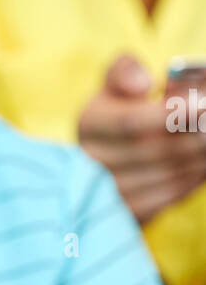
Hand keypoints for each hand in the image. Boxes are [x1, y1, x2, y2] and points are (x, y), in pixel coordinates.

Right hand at [78, 53, 205, 223]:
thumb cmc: (118, 110)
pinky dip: (196, 176)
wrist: (105, 160)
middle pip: (155, 150)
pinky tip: (205, 159)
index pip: (130, 122)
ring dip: (200, 156)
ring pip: (169, 175)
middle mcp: (93, 162)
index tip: (202, 105)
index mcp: (90, 123)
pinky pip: (172, 195)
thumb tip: (141, 83)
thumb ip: (124, 71)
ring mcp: (111, 193)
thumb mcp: (115, 84)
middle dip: (195, 135)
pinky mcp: (131, 213)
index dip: (170, 115)